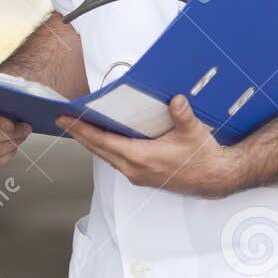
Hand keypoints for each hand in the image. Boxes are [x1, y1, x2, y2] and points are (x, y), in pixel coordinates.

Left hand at [56, 95, 242, 196]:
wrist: (214, 178)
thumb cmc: (202, 157)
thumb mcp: (193, 132)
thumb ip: (182, 115)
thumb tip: (176, 100)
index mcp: (141, 157)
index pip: (103, 141)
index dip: (82, 130)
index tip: (66, 120)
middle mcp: (134, 169)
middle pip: (97, 149)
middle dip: (79, 134)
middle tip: (62, 119)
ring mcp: (135, 175)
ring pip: (105, 156)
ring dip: (90, 142)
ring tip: (76, 126)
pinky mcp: (140, 176)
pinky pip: (114, 160)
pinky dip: (104, 148)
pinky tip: (101, 139)